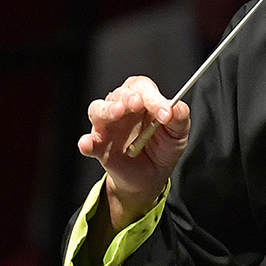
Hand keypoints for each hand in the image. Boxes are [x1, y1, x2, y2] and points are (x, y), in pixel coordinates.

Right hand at [79, 76, 188, 230]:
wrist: (153, 176)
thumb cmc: (163, 147)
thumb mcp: (178, 132)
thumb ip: (179, 117)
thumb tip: (174, 109)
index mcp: (142, 99)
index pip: (143, 89)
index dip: (153, 97)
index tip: (165, 112)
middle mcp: (122, 108)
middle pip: (118, 94)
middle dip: (127, 97)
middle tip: (137, 104)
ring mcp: (108, 127)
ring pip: (98, 110)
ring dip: (106, 110)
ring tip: (117, 113)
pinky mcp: (99, 146)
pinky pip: (89, 142)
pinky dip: (86, 142)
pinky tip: (88, 144)